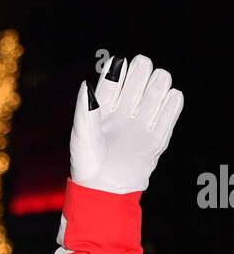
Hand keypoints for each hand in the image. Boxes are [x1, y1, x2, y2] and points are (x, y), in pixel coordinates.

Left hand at [69, 53, 183, 193]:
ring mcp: (140, 126)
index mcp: (102, 111)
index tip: (119, 62)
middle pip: (137, 85)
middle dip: (141, 73)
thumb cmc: (87, 164)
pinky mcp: (155, 140)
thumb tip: (87, 85)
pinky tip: (171, 96)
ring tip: (159, 79)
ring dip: (158, 86)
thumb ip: (85, 110)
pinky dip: (171, 105)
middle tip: (144, 65)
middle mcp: (122, 116)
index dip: (117, 71)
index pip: (112, 83)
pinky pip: (168, 117)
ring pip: (154, 97)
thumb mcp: (81, 135)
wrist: (104, 191)